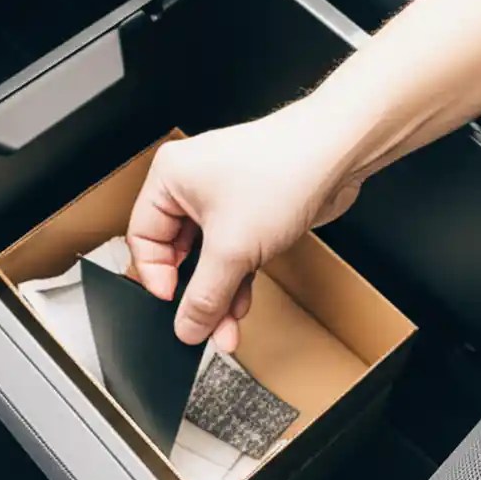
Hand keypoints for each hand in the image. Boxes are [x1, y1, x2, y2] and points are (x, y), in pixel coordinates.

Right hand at [126, 103, 361, 351]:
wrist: (336, 153)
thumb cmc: (283, 170)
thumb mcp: (232, 248)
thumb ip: (205, 295)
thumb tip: (187, 326)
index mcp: (170, 177)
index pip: (143, 238)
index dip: (156, 277)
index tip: (174, 306)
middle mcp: (192, 184)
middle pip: (178, 252)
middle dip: (195, 292)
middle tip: (201, 324)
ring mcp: (224, 196)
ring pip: (210, 256)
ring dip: (219, 292)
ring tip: (226, 326)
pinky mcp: (252, 209)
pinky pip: (235, 251)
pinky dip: (238, 278)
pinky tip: (242, 304)